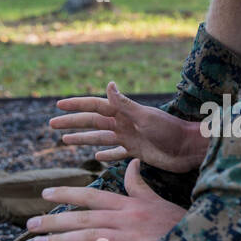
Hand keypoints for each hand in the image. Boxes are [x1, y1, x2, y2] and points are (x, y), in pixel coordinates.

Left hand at [25, 159, 187, 240]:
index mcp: (127, 204)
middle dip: (54, 220)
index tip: (44, 193)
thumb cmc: (176, 221)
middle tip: (28, 226)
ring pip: (90, 237)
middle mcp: (125, 219)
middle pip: (83, 217)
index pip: (91, 195)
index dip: (67, 193)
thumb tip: (132, 162)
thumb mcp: (156, 198)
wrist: (201, 239)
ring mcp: (131, 238)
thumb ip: (138, 184)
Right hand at [51, 81, 205, 172]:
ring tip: (65, 141)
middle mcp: (125, 124)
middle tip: (51, 124)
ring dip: (83, 138)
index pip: (95, 106)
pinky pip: (117, 154)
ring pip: (100, 138)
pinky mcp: (138, 153)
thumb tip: (108, 84)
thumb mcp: (146, 117)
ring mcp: (130, 138)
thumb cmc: (171, 131)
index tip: (58, 105)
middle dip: (72, 123)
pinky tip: (96, 156)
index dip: (76, 105)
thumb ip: (125, 104)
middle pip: (92, 122)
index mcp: (125, 113)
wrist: (189, 149)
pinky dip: (106, 154)